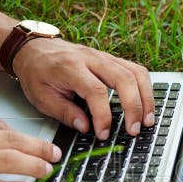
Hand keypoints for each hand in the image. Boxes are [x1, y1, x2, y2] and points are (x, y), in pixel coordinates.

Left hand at [11, 38, 155, 138]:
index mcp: (71, 68)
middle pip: (124, 79)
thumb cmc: (37, 72)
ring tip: (148, 120)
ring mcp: (105, 57)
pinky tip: (146, 105)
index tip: (103, 134)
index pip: (96, 91)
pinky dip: (146, 89)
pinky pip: (136, 70)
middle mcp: (92, 59)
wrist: (35, 47)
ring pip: (136, 73)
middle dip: (134, 107)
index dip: (103, 115)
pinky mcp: (112, 60)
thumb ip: (64, 113)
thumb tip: (86, 128)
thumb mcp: (41, 97)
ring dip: (146, 98)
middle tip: (134, 130)